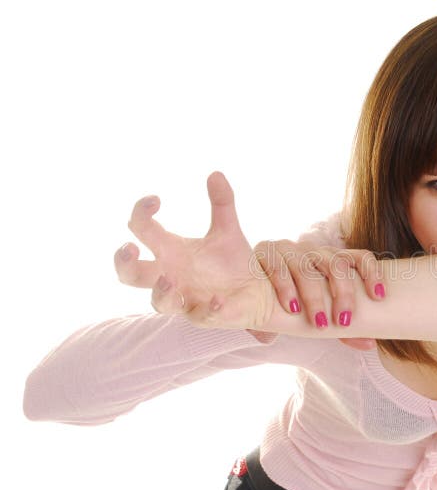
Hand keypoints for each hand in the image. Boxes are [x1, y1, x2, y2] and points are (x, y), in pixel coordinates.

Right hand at [115, 172, 272, 329]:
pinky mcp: (207, 315)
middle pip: (130, 274)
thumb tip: (215, 173)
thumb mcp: (228, 229)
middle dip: (123, 262)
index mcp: (171, 250)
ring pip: (158, 303)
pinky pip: (200, 316)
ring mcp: (186, 297)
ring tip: (168, 279)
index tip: (155, 200)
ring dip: (160, 292)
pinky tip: (218, 299)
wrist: (260, 291)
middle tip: (129, 249)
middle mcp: (171, 275)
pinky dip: (208, 308)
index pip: (142, 231)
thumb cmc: (233, 262)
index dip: (140, 214)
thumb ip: (222, 203)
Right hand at [253, 239, 384, 349]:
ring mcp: (290, 249)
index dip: (372, 273)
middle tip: (343, 321)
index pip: (360, 257)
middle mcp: (314, 251)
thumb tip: (370, 344)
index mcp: (333, 260)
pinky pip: (279, 267)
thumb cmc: (294, 305)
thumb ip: (342, 330)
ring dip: (315, 297)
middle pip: (337, 264)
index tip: (379, 297)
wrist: (250, 293)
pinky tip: (291, 308)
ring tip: (319, 322)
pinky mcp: (266, 252)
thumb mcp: (319, 316)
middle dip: (343, 293)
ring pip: (308, 267)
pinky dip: (286, 288)